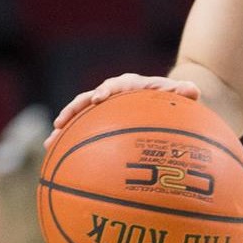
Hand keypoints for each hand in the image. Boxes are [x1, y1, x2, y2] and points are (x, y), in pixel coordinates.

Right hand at [44, 73, 200, 150]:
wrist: (167, 99)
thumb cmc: (174, 97)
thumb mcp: (180, 94)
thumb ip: (184, 91)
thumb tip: (192, 89)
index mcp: (131, 84)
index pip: (116, 85)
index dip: (106, 90)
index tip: (98, 98)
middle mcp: (113, 93)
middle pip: (89, 99)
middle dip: (74, 110)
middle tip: (60, 123)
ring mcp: (104, 108)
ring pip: (80, 115)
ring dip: (65, 127)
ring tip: (50, 143)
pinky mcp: (100, 120)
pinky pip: (83, 130)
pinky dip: (70, 140)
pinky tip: (56, 157)